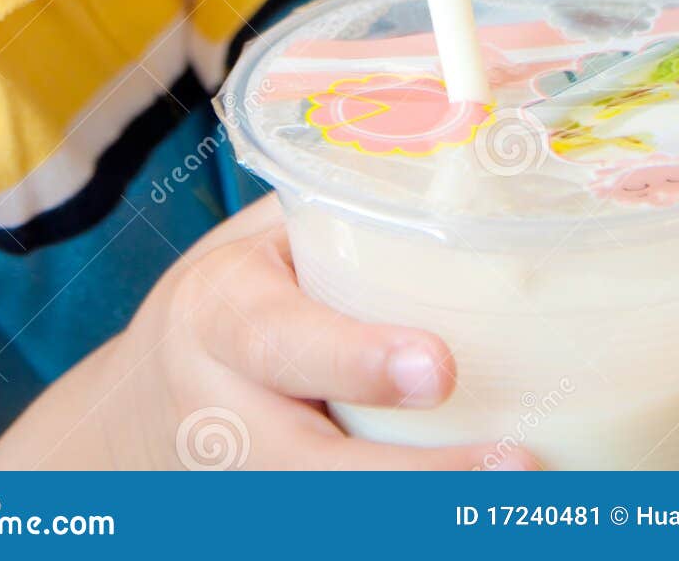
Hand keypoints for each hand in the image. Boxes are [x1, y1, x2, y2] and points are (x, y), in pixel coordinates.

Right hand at [0, 194, 538, 470]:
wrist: (150, 404)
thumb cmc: (241, 296)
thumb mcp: (262, 246)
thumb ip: (342, 222)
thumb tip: (475, 154)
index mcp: (219, 316)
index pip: (281, 341)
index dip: (357, 358)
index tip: (440, 367)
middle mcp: (223, 413)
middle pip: (312, 466)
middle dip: (415, 475)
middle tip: (519, 462)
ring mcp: (244, 485)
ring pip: (327, 515)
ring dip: (428, 513)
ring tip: (528, 500)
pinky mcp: (272, 517)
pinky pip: (343, 527)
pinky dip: (416, 522)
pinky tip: (491, 514)